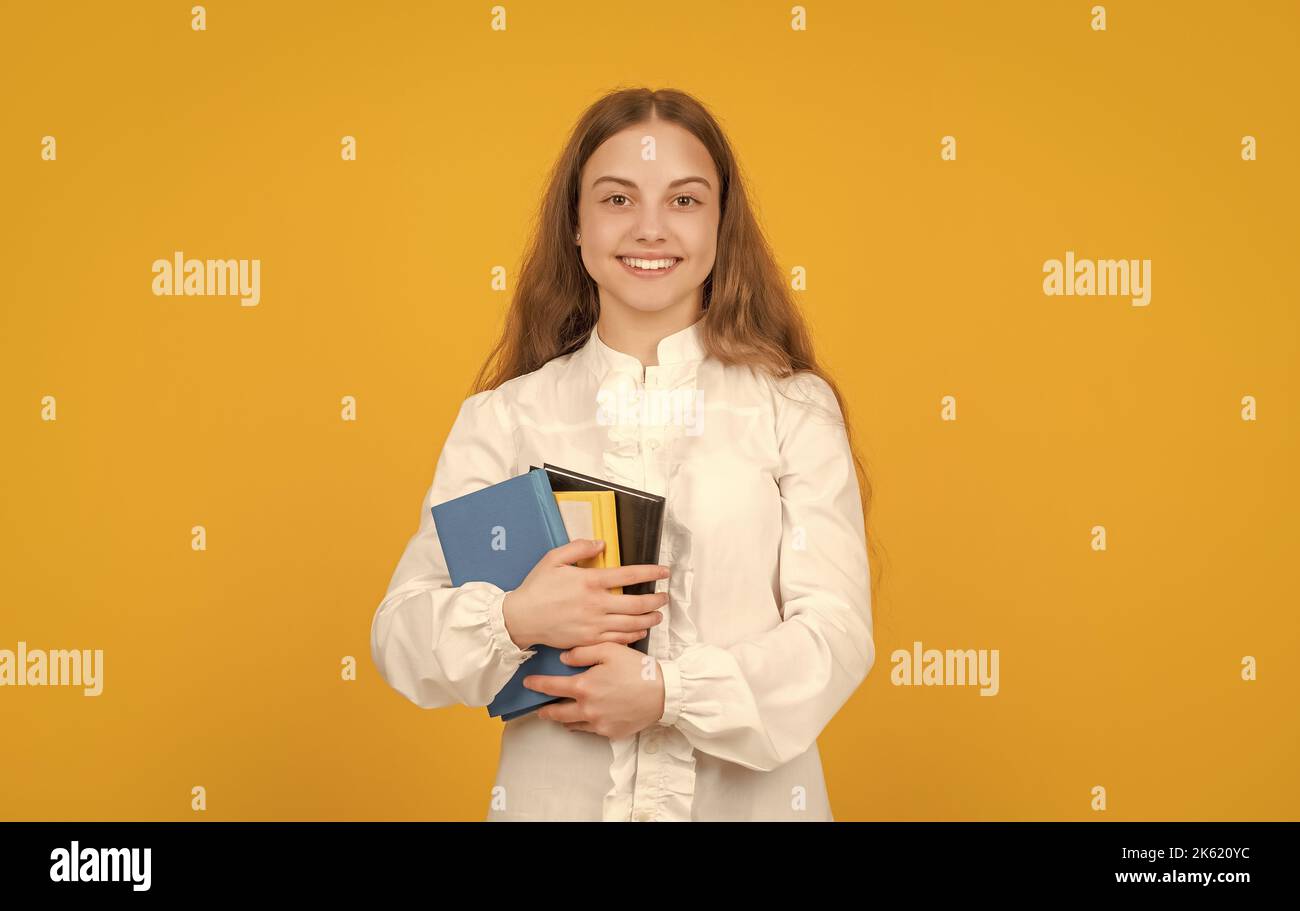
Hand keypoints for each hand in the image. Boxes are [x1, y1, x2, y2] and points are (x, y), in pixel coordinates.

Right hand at [502, 539, 668, 650]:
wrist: (520, 618)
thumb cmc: (536, 588)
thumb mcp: (553, 558)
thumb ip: (579, 548)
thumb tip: (601, 544)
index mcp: (590, 581)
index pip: (629, 574)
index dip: (650, 572)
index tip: (664, 572)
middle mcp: (596, 604)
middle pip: (637, 603)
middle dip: (655, 600)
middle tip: (664, 597)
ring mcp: (594, 624)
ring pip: (631, 624)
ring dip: (649, 620)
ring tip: (658, 615)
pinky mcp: (588, 640)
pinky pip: (617, 640)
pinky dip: (632, 636)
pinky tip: (639, 632)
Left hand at [523, 642, 665, 739]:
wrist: (664, 694)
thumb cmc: (638, 669)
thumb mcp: (610, 650)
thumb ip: (583, 652)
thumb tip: (564, 659)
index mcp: (584, 687)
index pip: (552, 687)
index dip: (537, 685)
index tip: (528, 684)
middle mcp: (587, 709)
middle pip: (557, 713)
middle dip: (545, 710)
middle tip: (540, 708)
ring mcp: (599, 724)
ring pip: (572, 724)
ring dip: (564, 718)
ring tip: (562, 713)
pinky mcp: (611, 733)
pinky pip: (591, 730)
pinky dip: (585, 724)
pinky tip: (587, 717)